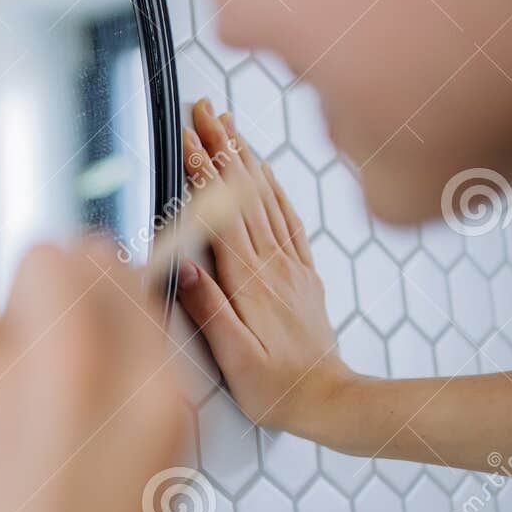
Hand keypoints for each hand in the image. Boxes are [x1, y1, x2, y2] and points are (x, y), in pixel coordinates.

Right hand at [175, 98, 357, 440]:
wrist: (330, 401)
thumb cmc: (277, 389)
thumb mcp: (235, 359)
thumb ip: (208, 309)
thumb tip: (181, 266)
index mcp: (250, 283)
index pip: (220, 214)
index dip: (200, 172)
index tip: (183, 138)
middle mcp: (273, 266)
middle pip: (242, 193)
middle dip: (220, 146)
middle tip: (202, 110)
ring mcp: (291, 266)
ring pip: (265, 198)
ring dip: (244, 156)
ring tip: (226, 125)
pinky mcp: (302, 274)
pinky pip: (288, 219)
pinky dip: (272, 187)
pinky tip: (261, 171)